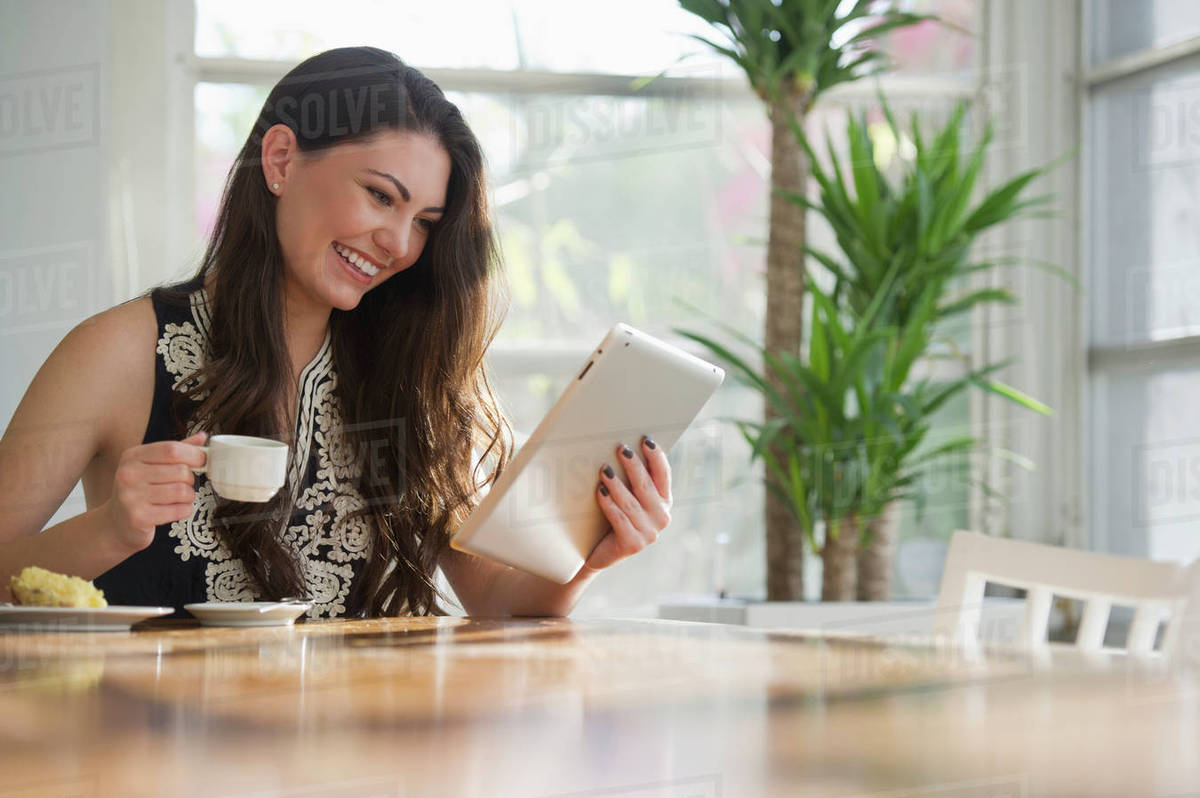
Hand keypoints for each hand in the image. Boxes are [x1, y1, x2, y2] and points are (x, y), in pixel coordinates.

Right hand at [103, 431, 207, 552]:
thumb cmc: (139, 491)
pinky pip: (179, 510)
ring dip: (188, 496)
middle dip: (190, 479)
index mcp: (132, 456)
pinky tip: (174, 510)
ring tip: (178, 498)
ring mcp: (131, 497)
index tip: (202, 461)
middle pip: (181, 471)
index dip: (194, 454)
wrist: (117, 523)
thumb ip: (176, 450)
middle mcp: (128, 474)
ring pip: (182, 491)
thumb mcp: (151, 465)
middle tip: (184, 484)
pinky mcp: (138, 518)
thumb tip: (202, 437)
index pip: (172, 449)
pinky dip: (184, 510)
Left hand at [584, 436, 672, 571]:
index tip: (645, 440)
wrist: (598, 552)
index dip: (656, 456)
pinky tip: (600, 491)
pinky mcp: (633, 544)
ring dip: (617, 484)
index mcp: (664, 501)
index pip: (664, 474)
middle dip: (634, 466)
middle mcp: (662, 517)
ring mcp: (649, 533)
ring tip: (604, 469)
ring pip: (631, 503)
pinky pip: (619, 519)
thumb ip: (632, 479)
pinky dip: (609, 504)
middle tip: (621, 448)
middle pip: (646, 486)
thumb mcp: (627, 497)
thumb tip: (623, 447)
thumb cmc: (612, 517)